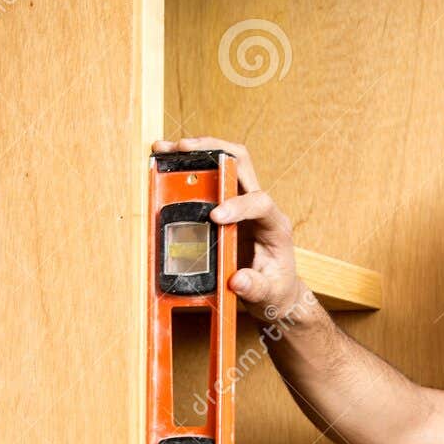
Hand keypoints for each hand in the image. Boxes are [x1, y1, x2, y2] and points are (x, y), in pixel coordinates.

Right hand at [150, 136, 308, 321]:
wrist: (277, 289)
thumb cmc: (275, 288)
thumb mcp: (270, 294)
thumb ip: (256, 287)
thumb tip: (237, 281)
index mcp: (274, 224)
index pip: (260, 202)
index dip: (238, 205)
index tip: (215, 217)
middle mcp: (259, 205)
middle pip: (240, 163)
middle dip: (211, 151)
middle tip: (181, 150)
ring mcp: (243, 201)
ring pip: (224, 162)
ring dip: (196, 153)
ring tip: (166, 150)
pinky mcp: (227, 205)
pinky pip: (210, 178)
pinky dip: (189, 168)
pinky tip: (168, 164)